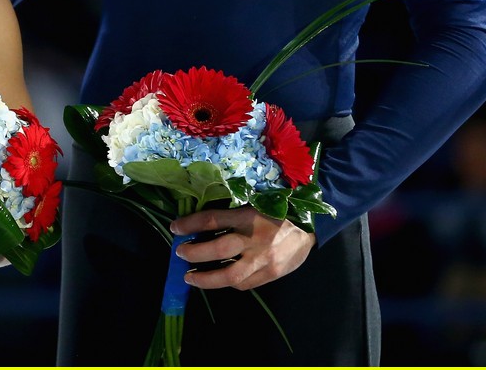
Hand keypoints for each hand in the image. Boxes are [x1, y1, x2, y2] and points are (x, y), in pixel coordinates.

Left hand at [171, 206, 314, 291]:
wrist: (311, 224)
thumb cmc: (278, 209)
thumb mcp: (255, 201)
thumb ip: (233, 212)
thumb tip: (203, 221)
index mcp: (248, 214)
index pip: (212, 219)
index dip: (190, 224)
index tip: (174, 227)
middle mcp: (254, 238)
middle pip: (218, 249)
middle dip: (194, 253)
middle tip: (180, 253)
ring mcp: (263, 259)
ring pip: (230, 275)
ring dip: (206, 278)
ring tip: (191, 277)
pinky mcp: (271, 274)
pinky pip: (245, 283)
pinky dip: (228, 283)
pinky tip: (219, 280)